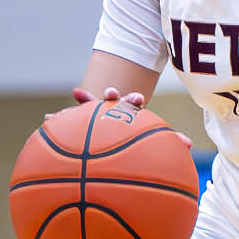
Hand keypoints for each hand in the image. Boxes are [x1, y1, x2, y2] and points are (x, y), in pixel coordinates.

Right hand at [68, 86, 192, 150]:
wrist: (108, 136)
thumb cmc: (133, 139)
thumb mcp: (150, 139)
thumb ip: (169, 140)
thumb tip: (189, 145)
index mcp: (129, 112)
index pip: (132, 103)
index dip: (135, 101)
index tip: (139, 98)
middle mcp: (110, 109)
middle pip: (111, 101)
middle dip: (113, 97)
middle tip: (113, 93)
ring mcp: (92, 113)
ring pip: (87, 106)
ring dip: (85, 101)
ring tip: (79, 95)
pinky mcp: (76, 120)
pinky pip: (65, 120)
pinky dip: (58, 120)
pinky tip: (48, 120)